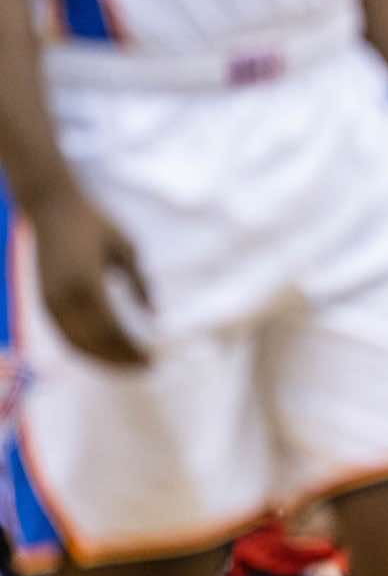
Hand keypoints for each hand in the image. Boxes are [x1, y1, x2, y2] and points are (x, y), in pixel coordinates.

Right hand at [30, 189, 150, 365]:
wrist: (51, 207)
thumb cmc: (94, 223)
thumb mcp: (126, 249)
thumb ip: (140, 283)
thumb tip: (154, 314)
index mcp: (87, 284)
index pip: (111, 331)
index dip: (131, 349)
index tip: (153, 359)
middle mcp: (65, 298)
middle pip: (94, 343)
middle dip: (120, 360)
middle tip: (146, 368)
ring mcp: (50, 301)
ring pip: (76, 344)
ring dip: (102, 359)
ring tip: (128, 365)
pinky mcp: (44, 301)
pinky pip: (64, 335)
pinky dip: (85, 349)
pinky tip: (105, 352)